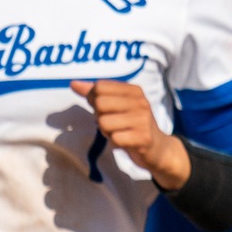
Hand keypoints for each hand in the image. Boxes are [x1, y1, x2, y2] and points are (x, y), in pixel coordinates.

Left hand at [73, 80, 188, 188]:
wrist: (158, 148)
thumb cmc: (132, 124)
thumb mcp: (117, 104)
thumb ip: (95, 93)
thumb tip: (73, 83)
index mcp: (134, 90)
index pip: (99, 87)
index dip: (94, 99)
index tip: (106, 109)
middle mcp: (140, 102)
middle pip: (100, 104)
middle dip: (100, 116)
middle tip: (113, 123)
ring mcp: (143, 120)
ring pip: (104, 122)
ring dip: (106, 131)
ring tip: (119, 132)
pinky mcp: (143, 138)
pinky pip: (114, 138)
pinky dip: (115, 143)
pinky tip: (125, 142)